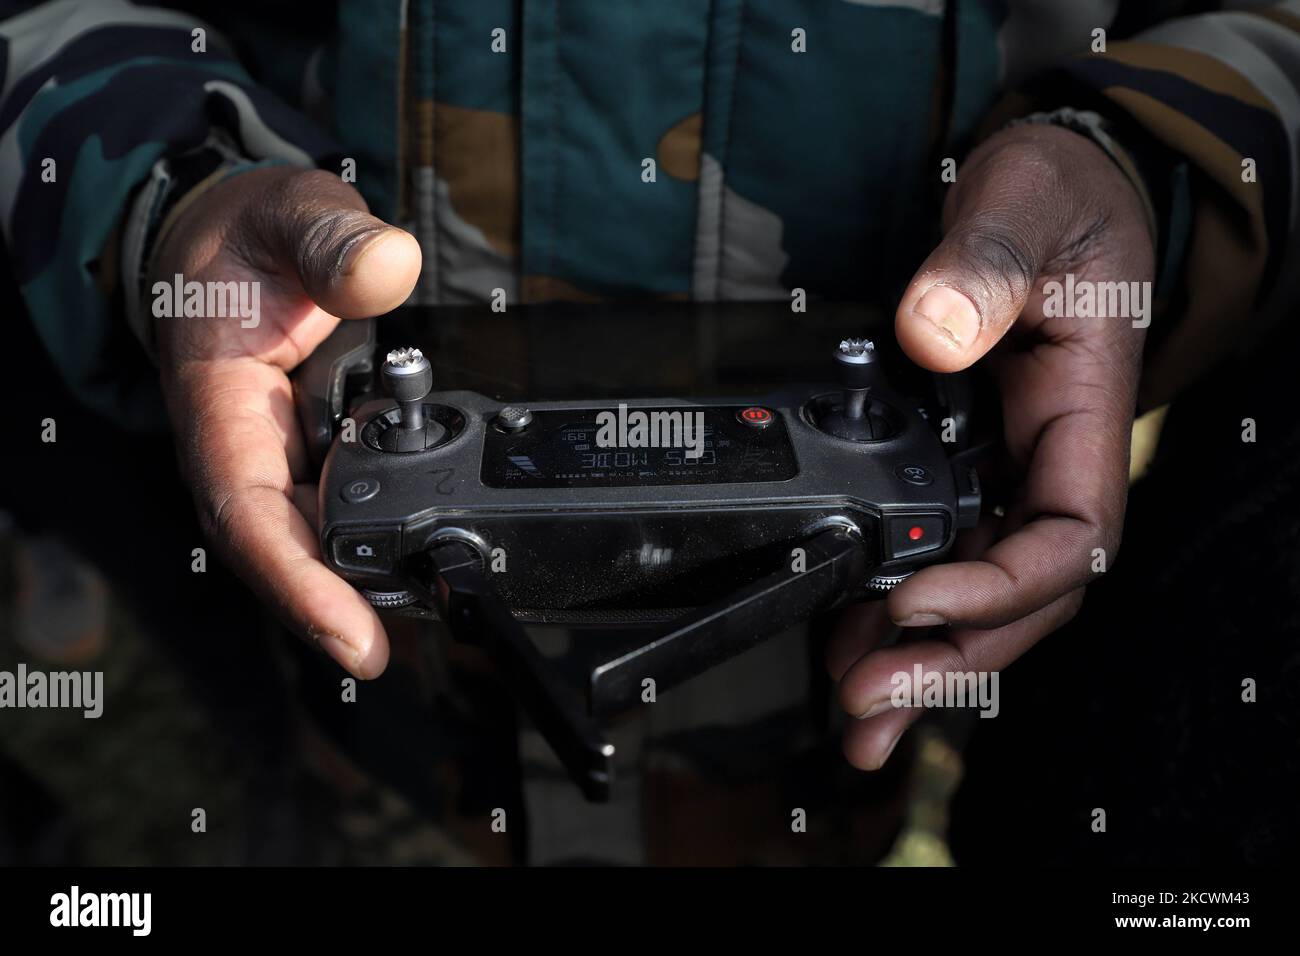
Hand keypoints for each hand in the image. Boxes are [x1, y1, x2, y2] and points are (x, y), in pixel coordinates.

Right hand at [152, 166, 420, 677]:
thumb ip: (331, 240)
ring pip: (326, 541)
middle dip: (347, 608)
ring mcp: (286, 463)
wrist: (234, 243)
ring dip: (375, 577)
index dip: (301, 586)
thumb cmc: (243, 238)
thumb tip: (388, 269)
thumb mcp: (283, 214)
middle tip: (413, 641)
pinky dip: (394, 529)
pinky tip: (440, 543)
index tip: (354, 640)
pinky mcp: (319, 459)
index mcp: (220, 411)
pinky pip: (354, 506)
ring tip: (440, 603)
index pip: (250, 517)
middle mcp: (250, 455)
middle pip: (293, 553)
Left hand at [829, 124, 1154, 767]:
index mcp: (1087, 413)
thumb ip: (986, 266)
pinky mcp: (965, 465)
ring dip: (920, 657)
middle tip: (870, 704)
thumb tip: (937, 330)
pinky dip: (898, 605)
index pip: (1071, 540)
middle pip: (1020, 596)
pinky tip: (852, 641)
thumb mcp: (1029, 203)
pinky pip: (940, 551)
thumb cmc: (1059, 196)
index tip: (919, 601)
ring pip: (975, 590)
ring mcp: (1007, 470)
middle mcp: (1050, 460)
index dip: (1000, 588)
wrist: (1045, 189)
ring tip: (856, 708)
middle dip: (949, 658)